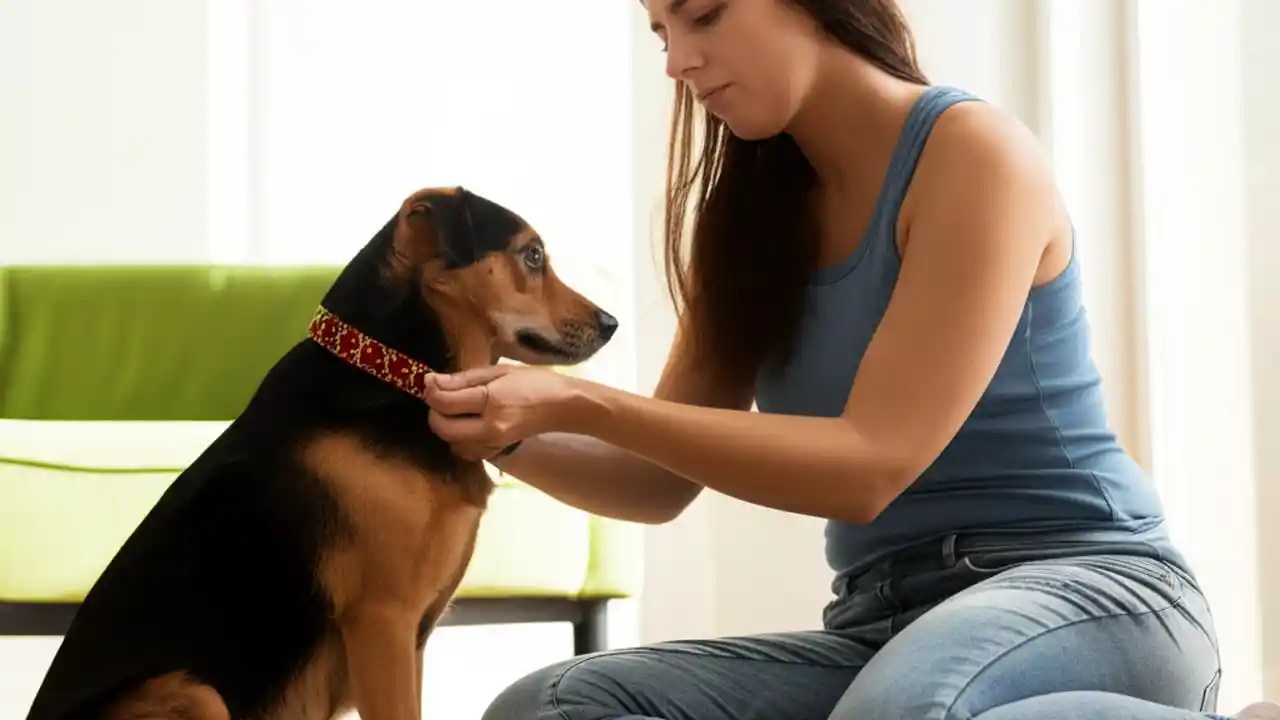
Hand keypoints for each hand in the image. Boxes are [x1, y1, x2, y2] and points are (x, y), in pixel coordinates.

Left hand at [423, 364, 583, 461]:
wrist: (563, 407)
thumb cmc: (534, 381)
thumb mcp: (500, 371)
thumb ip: (464, 378)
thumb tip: (431, 381)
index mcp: (491, 402)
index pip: (446, 403)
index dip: (431, 391)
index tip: (430, 380)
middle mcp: (490, 428)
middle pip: (443, 428)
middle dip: (434, 412)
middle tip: (441, 397)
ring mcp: (493, 444)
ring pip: (452, 442)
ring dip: (446, 426)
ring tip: (456, 409)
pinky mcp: (496, 452)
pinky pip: (466, 450)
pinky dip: (459, 439)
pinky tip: (467, 425)